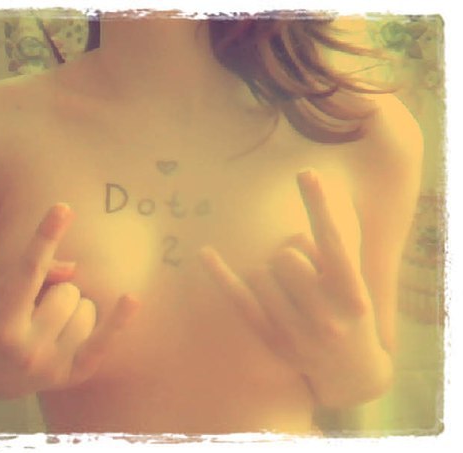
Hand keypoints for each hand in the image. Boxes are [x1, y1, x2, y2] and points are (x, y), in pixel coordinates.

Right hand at [0, 203, 139, 390]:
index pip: (28, 272)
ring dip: (75, 310)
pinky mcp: (74, 375)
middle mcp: (27, 350)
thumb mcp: (4, 298)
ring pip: (87, 309)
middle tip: (41, 309)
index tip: (62, 207)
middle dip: (58, 292)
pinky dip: (118, 320)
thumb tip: (74, 269)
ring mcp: (52, 366)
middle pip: (68, 291)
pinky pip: (102, 341)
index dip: (45, 237)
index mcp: (3, 325)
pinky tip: (131, 298)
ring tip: (53, 326)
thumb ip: (37, 275)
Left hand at [199, 169, 390, 406]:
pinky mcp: (273, 340)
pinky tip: (205, 253)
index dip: (318, 204)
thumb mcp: (354, 283)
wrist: (354, 373)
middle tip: (301, 277)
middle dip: (289, 255)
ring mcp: (298, 330)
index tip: (304, 171)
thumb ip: (330, 253)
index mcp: (352, 291)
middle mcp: (326, 313)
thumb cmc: (352, 314)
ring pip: (261, 272)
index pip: (332, 239)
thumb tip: (295, 227)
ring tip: (289, 295)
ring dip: (269, 273)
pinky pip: (239, 299)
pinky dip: (220, 274)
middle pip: (286, 254)